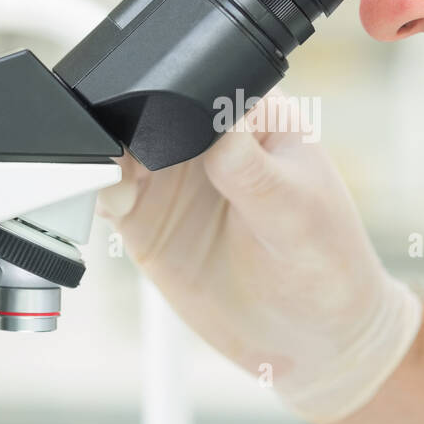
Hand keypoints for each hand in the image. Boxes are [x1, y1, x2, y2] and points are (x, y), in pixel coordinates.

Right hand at [97, 95, 421, 423]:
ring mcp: (172, 179)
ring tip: (117, 183)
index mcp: (250, 116)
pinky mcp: (146, 221)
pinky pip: (106, 196)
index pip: (199, 83)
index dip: (172, 93)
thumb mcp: (297, 211)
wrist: (312, 340)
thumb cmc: (327, 265)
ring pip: (117, 150)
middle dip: (126, 122)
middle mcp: (204, 140)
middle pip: (146, 110)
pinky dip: (95, 194)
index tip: (159, 119)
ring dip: (104, 157)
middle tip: (126, 153)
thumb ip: (250, 168)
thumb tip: (211, 124)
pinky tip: (112, 205)